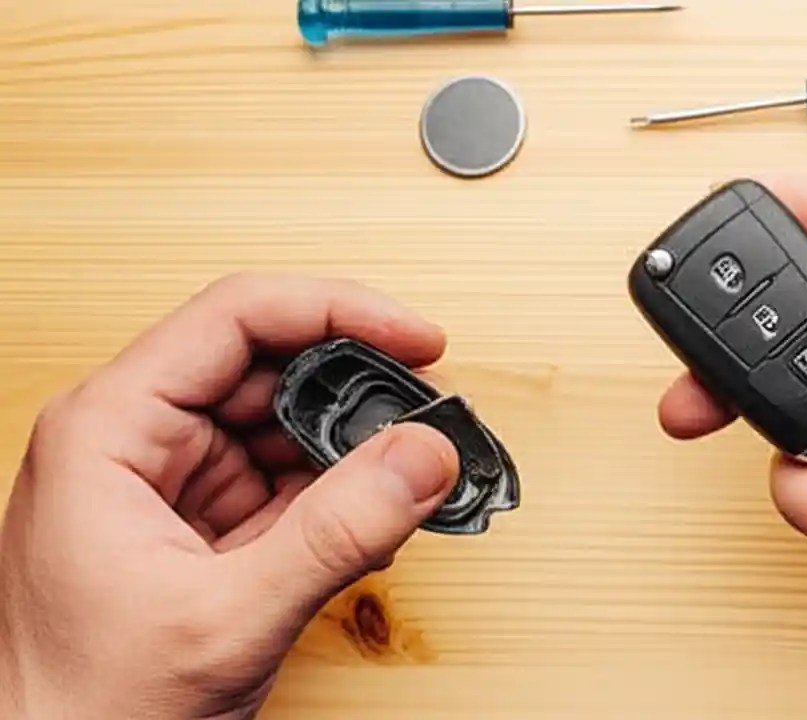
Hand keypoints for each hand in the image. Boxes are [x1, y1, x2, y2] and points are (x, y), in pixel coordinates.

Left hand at [0, 274, 458, 718]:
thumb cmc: (84, 710)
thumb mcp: (226, 618)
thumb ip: (336, 532)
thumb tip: (423, 454)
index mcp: (110, 428)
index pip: (237, 319)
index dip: (339, 313)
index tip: (417, 340)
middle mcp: (138, 440)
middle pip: (271, 368)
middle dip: (359, 393)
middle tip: (428, 421)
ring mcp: (171, 483)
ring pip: (286, 427)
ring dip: (353, 454)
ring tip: (404, 489)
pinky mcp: (201, 525)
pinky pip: (287, 483)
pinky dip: (337, 501)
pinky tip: (368, 529)